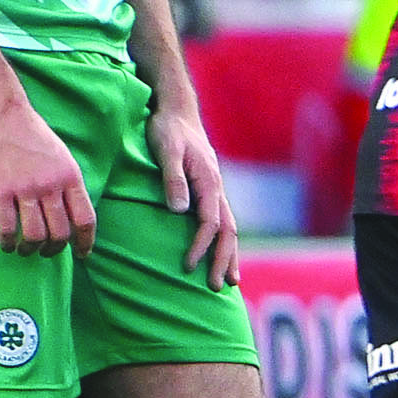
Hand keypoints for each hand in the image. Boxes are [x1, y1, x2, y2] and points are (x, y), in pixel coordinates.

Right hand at [0, 98, 95, 255]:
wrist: (2, 115)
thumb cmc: (33, 135)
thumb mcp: (62, 157)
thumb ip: (68, 184)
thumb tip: (72, 214)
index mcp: (71, 177)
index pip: (85, 219)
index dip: (86, 242)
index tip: (82, 254)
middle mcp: (51, 186)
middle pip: (60, 232)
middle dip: (55, 249)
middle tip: (48, 252)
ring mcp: (25, 189)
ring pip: (35, 235)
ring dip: (31, 249)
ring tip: (26, 250)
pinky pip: (6, 227)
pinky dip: (7, 243)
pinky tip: (7, 245)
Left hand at [147, 105, 240, 285]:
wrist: (177, 111)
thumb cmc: (168, 129)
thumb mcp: (166, 150)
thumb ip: (173, 179)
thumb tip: (180, 210)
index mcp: (209, 181)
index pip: (209, 223)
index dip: (200, 246)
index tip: (187, 266)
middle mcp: (218, 189)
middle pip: (228, 232)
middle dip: (222, 260)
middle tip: (215, 287)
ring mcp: (217, 191)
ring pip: (231, 229)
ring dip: (230, 256)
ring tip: (229, 282)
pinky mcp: (211, 192)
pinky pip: (224, 222)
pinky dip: (226, 243)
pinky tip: (222, 256)